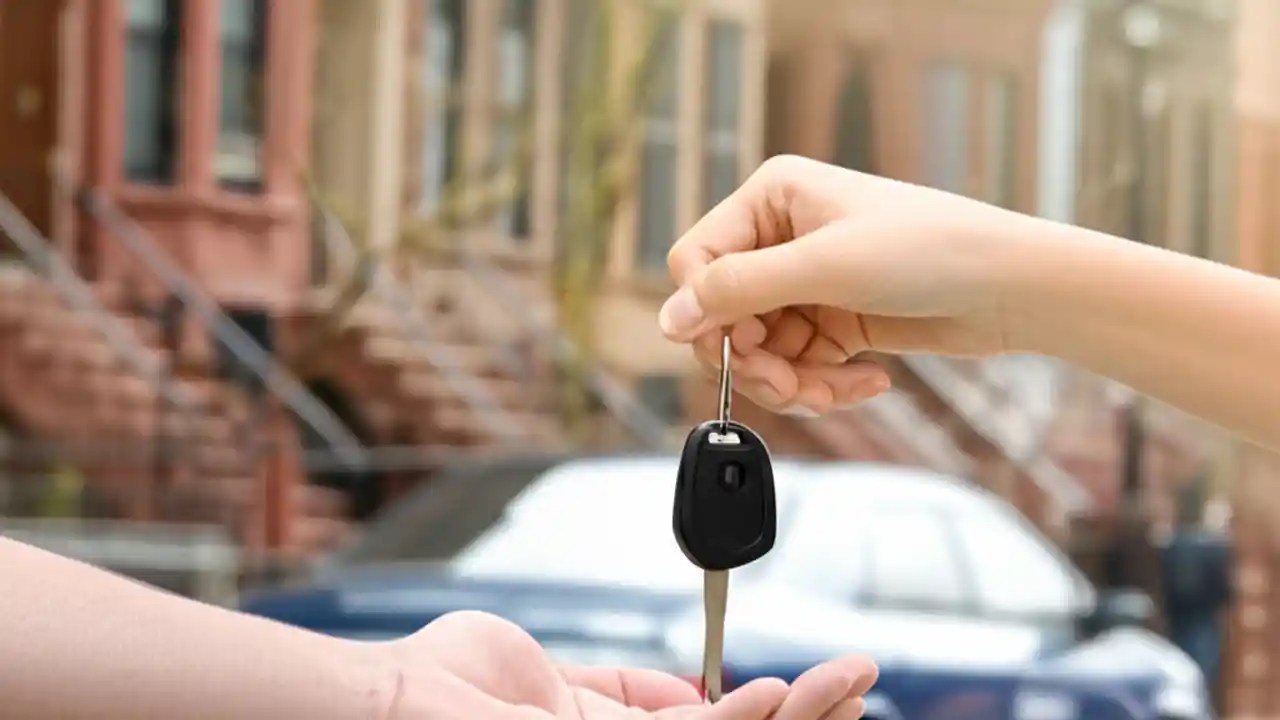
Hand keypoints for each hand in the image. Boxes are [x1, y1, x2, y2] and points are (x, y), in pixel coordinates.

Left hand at [372, 611, 876, 718]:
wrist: (394, 701)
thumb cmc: (447, 686)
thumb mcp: (548, 676)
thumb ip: (621, 688)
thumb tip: (689, 688)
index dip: (766, 712)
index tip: (811, 682)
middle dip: (808, 719)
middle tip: (859, 683)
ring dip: (802, 715)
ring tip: (852, 679)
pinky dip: (749, 719)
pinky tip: (786, 691)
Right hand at [660, 155, 1025, 414]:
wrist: (1013, 287)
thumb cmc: (931, 250)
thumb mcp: (825, 267)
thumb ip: (739, 290)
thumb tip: (668, 317)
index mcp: (772, 198)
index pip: (697, 261)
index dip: (704, 313)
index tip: (730, 355)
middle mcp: (783, 235)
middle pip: (726, 315)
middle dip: (757, 361)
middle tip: (790, 388)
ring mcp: (808, 280)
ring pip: (762, 350)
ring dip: (794, 382)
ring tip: (835, 391)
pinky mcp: (834, 319)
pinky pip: (800, 364)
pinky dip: (824, 383)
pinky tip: (867, 381)